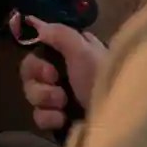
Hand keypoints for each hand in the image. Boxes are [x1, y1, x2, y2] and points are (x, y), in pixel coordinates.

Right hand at [10, 12, 108, 131]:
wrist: (115, 120)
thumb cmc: (100, 78)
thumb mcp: (83, 50)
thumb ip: (60, 34)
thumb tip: (37, 25)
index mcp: (71, 52)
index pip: (39, 47)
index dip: (37, 56)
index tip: (47, 63)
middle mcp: (64, 72)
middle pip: (30, 71)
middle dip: (40, 79)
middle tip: (55, 81)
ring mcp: (61, 97)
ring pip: (32, 94)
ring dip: (45, 98)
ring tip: (63, 104)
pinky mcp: (59, 120)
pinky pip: (39, 116)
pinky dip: (49, 117)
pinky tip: (62, 119)